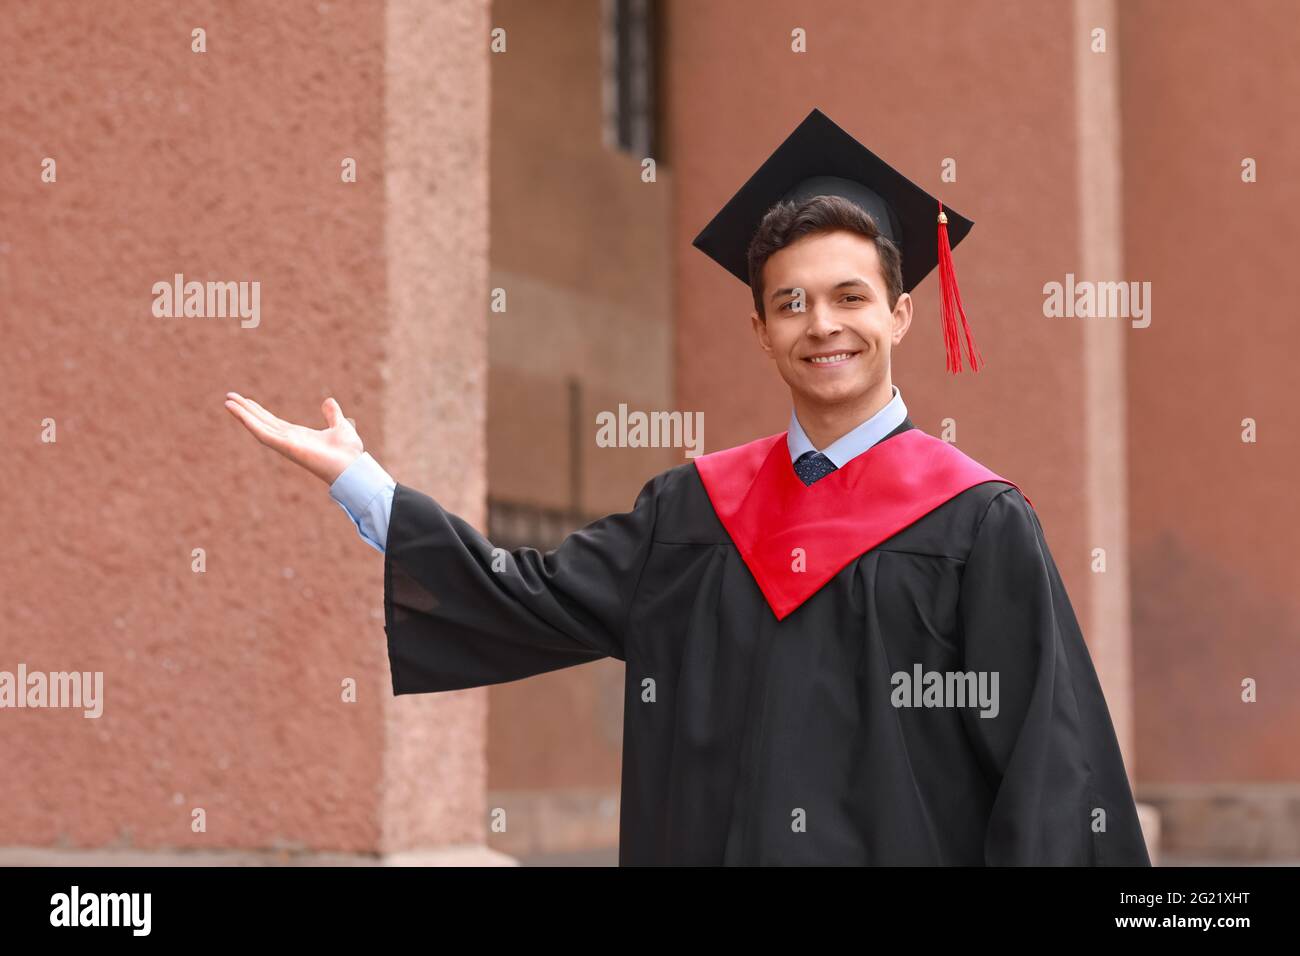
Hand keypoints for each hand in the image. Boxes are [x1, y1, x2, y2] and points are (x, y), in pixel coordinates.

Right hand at [224, 392, 364, 485]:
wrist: (353, 466)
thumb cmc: (348, 452)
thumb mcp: (340, 426)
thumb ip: (332, 415)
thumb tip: (328, 401)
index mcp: (298, 435)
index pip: (273, 422)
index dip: (259, 411)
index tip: (246, 401)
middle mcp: (288, 440)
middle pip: (261, 422)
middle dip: (246, 411)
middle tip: (229, 398)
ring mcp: (285, 444)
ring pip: (258, 427)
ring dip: (242, 414)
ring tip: (227, 402)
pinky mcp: (285, 446)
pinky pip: (262, 433)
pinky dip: (248, 422)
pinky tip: (237, 411)